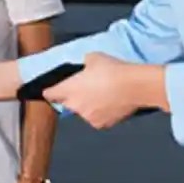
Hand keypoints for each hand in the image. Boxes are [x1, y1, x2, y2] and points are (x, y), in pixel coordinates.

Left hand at [42, 52, 160, 128]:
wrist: (133, 86)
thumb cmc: (112, 70)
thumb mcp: (93, 58)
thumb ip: (84, 64)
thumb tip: (85, 66)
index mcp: (68, 89)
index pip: (50, 94)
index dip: (50, 91)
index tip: (51, 90)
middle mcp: (74, 105)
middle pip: (66, 103)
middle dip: (71, 98)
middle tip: (84, 89)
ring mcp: (88, 117)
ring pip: (82, 112)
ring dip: (87, 106)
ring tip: (101, 95)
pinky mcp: (102, 124)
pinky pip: (96, 118)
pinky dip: (100, 113)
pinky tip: (109, 103)